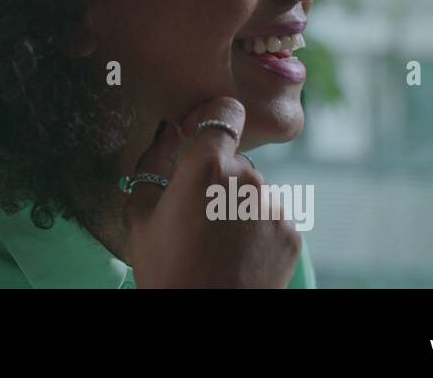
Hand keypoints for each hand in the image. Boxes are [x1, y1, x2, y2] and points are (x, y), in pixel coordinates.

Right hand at [123, 97, 300, 287]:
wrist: (204, 319)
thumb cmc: (165, 269)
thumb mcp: (141, 215)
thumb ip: (153, 163)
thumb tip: (167, 131)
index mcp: (206, 166)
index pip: (225, 112)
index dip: (215, 120)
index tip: (203, 137)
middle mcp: (246, 177)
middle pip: (235, 160)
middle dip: (218, 176)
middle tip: (197, 214)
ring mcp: (273, 205)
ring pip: (253, 190)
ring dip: (238, 204)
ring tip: (217, 241)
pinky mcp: (291, 232)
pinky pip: (271, 217)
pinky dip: (256, 229)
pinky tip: (237, 254)